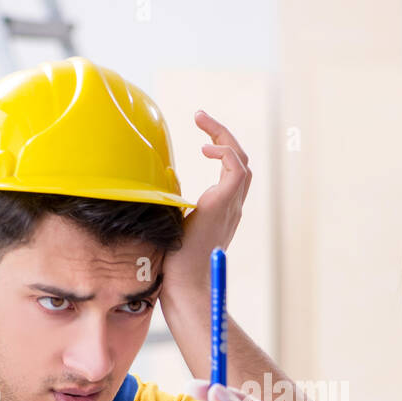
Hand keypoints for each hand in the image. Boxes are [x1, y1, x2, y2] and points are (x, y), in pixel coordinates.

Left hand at [161, 111, 251, 295]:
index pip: (233, 173)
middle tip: (201, 118)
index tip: (201, 139)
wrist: (183, 283)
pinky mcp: (223, 204)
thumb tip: (160, 182)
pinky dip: (223, 151)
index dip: (221, 151)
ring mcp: (231, 205)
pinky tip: (203, 148)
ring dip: (223, 136)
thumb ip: (174, 204)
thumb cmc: (174, 263)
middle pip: (241, 161)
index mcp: (223, 211)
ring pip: (241, 159)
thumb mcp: (172, 224)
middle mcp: (232, 206)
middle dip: (223, 135)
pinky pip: (236, 168)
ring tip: (201, 120)